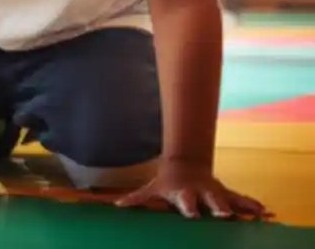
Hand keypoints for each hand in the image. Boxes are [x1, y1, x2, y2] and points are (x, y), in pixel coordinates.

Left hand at [115, 160, 266, 218]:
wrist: (185, 164)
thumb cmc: (167, 183)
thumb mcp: (152, 189)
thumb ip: (137, 198)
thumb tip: (117, 205)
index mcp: (183, 194)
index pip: (185, 202)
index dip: (188, 208)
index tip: (192, 215)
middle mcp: (201, 193)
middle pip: (210, 201)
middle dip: (218, 208)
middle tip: (224, 216)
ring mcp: (215, 192)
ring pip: (229, 199)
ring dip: (240, 207)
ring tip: (255, 214)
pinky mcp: (225, 194)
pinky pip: (240, 199)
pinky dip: (251, 204)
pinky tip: (263, 211)